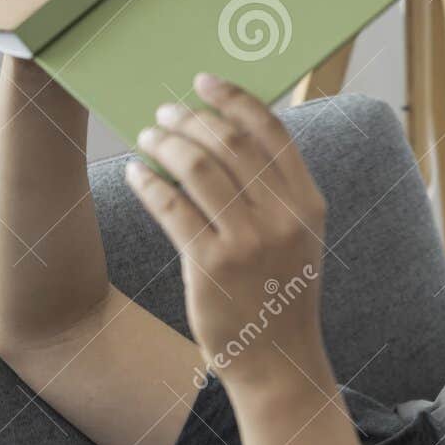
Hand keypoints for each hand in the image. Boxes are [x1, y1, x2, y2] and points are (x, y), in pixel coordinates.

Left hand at [125, 74, 328, 392]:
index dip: (234, 98)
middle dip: (191, 118)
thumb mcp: (297, 241)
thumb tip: (228, 137)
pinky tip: (137, 174)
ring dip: (166, 143)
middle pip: (230, 142)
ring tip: (148, 138)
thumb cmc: (280, 297)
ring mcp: (248, 242)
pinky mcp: (211, 265)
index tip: (204, 82)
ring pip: (198, 167)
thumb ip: (276, 193)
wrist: (278, 362)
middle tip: (165, 113)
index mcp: (307, 204)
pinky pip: (172, 206)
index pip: (271, 131)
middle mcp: (282, 218)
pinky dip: (150, 183)